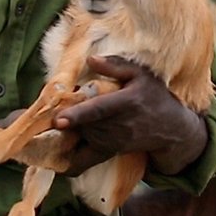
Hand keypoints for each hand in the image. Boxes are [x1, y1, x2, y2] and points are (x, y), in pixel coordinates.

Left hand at [53, 55, 207, 175]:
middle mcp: (120, 125)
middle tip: (44, 111)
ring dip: (67, 129)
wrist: (171, 128)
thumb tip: (90, 60)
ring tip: (55, 118)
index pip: (100, 109)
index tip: (59, 119)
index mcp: (127, 102)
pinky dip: (68, 152)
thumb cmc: (154, 95)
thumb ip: (116, 65)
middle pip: (85, 124)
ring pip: (82, 135)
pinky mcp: (109, 151)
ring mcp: (114, 141)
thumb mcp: (141, 73)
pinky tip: (53, 147)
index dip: (79, 115)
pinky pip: (84, 156)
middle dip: (65, 119)